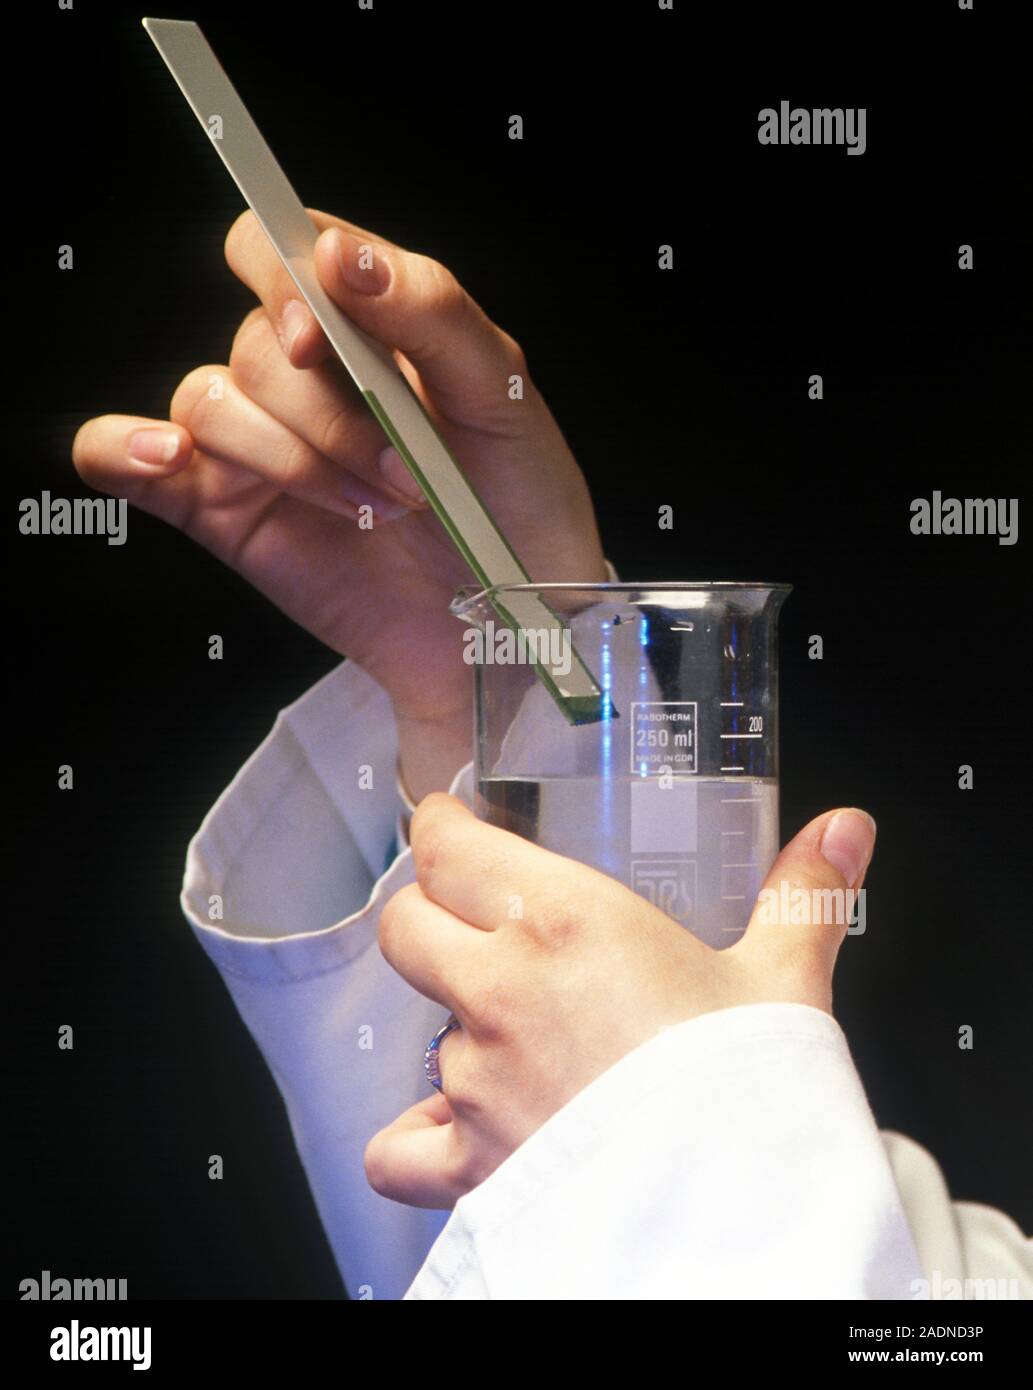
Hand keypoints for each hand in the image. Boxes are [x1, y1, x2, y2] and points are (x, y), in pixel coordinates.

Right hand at [72, 210, 607, 796]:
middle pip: (254, 348)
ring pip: (208, 403)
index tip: (320, 338)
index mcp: (360, 324)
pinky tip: (170, 459)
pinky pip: (123, 457)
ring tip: (370, 509)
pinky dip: (125, 449)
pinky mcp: (220, 511)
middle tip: (404, 471)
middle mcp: (298, 377)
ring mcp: (255, 445)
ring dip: (289, 458)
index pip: (278, 250)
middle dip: (328, 415)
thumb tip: (339, 253)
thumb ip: (430, 311)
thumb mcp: (503, 394)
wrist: (509, 622)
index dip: (282, 280)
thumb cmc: (517, 498)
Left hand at [366, 795, 876, 1207]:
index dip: (442, 830)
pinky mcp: (469, 1163)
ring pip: (420, 1031)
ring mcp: (474, 1079)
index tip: (451, 825)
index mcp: (563, 922)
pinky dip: (418, 1141)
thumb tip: (844, 830)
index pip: (447, 849)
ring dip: (458, 1027)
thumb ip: (803, 896)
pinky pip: (399, 1149)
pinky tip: (460, 1130)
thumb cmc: (752, 1090)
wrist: (737, 1218)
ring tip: (524, 1041)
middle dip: (431, 916)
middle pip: (406, 926)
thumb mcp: (784, 979)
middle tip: (474, 922)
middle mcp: (500, 990)